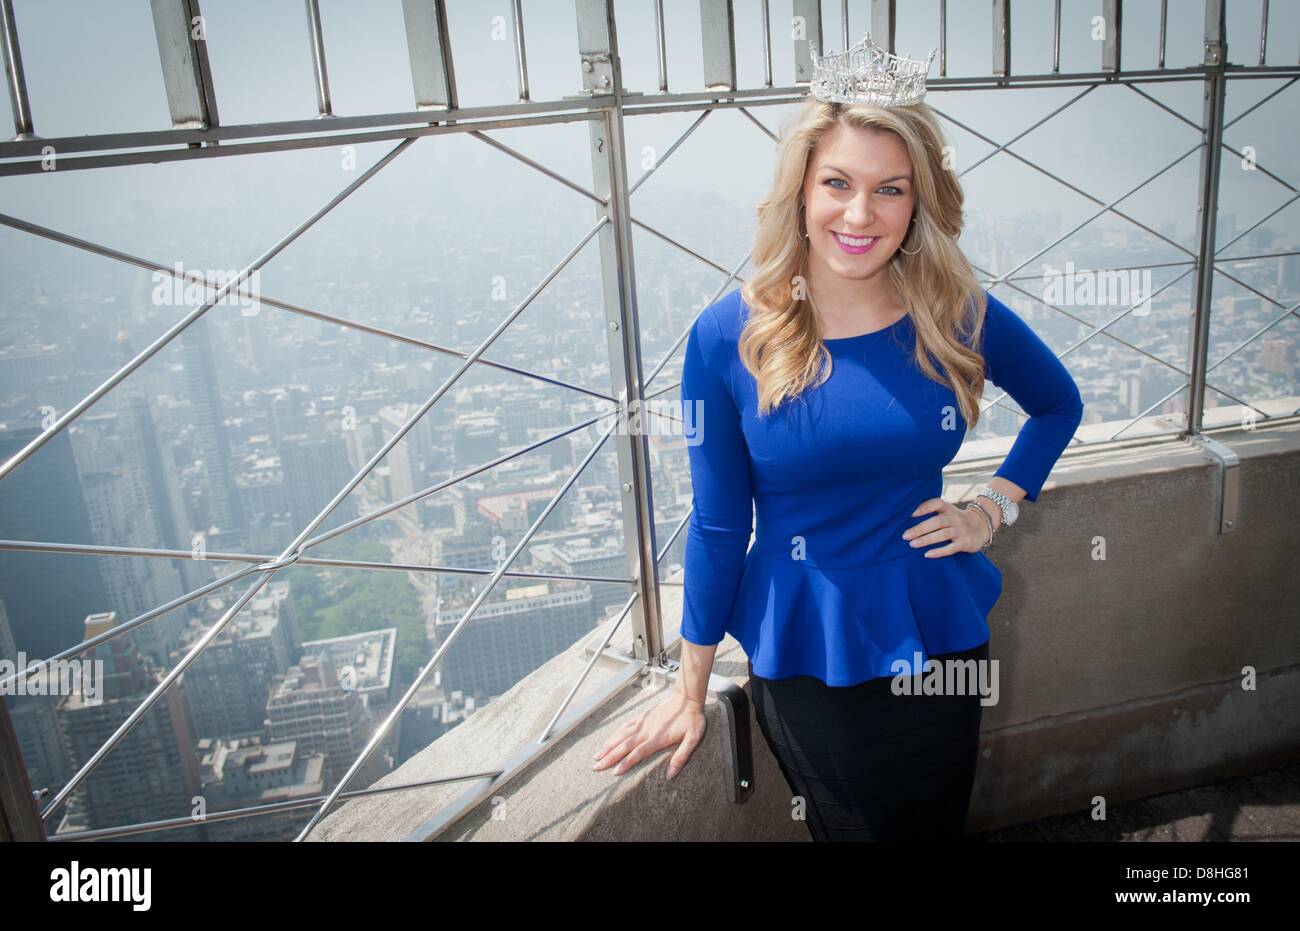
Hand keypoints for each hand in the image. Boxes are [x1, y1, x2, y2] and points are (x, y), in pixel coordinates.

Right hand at [592, 688, 706, 780]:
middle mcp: (646, 731)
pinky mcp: (643, 717)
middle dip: (609, 756)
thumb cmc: (692, 719)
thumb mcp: (692, 739)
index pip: (637, 753)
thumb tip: (670, 775)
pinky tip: (610, 738)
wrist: (687, 698)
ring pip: (622, 735)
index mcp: (657, 738)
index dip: (625, 763)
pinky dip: (617, 732)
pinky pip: (627, 725)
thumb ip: (681, 757)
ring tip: (597, 755)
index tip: (614, 772)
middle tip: (596, 766)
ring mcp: (643, 723)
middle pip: (624, 745)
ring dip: (608, 745)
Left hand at [902, 498, 988, 557]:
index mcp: (948, 509)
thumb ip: (932, 513)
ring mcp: (961, 530)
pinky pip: (951, 548)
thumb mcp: (947, 512)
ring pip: (943, 535)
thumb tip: (905, 517)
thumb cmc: (955, 520)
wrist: (981, 527)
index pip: (937, 504)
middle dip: (920, 528)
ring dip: (927, 539)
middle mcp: (955, 518)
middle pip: (937, 522)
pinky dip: (939, 552)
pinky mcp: (965, 543)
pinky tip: (927, 555)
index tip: (910, 513)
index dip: (924, 507)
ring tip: (912, 544)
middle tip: (905, 536)